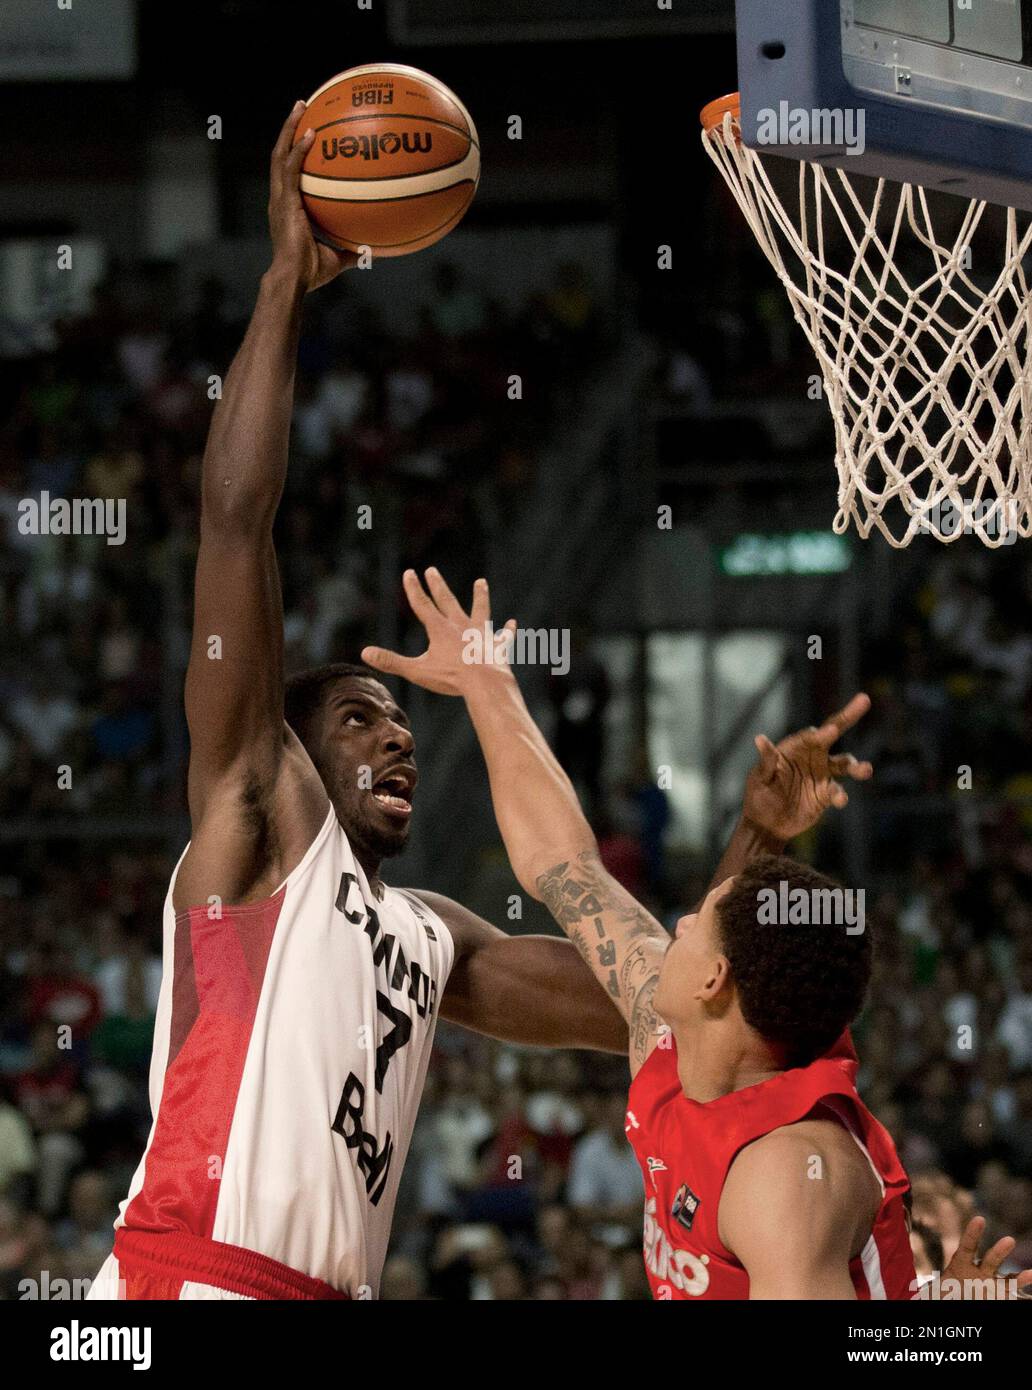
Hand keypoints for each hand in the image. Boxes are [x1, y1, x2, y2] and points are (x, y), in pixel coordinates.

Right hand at [267, 101, 355, 291]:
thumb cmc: (312, 273)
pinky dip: (299, 149)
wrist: (294, 279)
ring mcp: (279, 197)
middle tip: (301, 106)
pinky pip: (290, 168)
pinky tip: (310, 133)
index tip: (307, 132)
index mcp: (288, 206)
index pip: (289, 172)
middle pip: (281, 153)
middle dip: (290, 128)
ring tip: (300, 105)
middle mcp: (280, 197)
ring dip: (290, 127)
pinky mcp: (283, 201)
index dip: (295, 151)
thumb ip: (352, 250)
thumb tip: (373, 250)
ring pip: (280, 153)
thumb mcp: (337, 258)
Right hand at [362, 569, 515, 695]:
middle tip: (433, 570)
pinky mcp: (497, 647)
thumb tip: (364, 654)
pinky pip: (503, 637)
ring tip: (481, 582)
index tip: (409, 573)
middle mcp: (461, 626)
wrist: (485, 683)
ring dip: (480, 596)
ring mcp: (481, 634)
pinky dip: (508, 631)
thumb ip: (391, 661)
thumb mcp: (416, 671)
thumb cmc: (451, 678)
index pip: (423, 605)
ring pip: (480, 610)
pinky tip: (512, 624)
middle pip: (448, 601)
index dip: (414, 589)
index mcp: (440, 630)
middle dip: (438, 586)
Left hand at [742, 693, 872, 842]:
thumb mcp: (760, 779)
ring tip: (865, 770)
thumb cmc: (759, 796)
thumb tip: (759, 739)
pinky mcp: (827, 794)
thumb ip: (767, 761)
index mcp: (794, 748)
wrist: (767, 824)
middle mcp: (812, 756)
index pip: (811, 735)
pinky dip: (841, 795)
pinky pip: (839, 791)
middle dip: (848, 716)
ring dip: (856, 766)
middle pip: (834, 733)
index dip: (822, 733)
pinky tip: (839, 799)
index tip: (831, 731)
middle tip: (864, 700)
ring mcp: (822, 774)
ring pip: (845, 763)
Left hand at [937, 1216, 1031, 1298]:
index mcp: (961, 1265)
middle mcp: (979, 1272)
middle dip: (1000, 1251)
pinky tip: (1031, 1289)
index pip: (968, 1247)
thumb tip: (912, 1291)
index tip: (980, 1219)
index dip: (973, 1233)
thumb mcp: (934, 1285)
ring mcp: (991, 1284)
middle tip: (1010, 1240)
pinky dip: (1023, 1292)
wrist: (955, 1295)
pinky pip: (1012, 1293)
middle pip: (991, 1260)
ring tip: (1031, 1274)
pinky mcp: (999, 1295)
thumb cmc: (944, 1288)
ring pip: (1008, 1280)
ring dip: (1020, 1277)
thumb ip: (930, 1286)